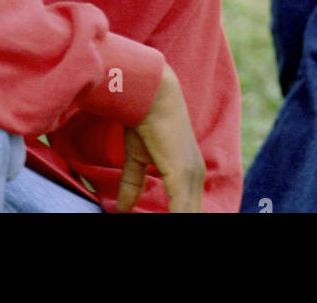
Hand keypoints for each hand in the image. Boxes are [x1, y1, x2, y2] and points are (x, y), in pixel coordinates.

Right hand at [116, 63, 204, 212]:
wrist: (148, 90)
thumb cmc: (143, 117)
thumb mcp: (136, 157)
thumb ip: (132, 183)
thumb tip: (120, 208)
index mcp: (189, 174)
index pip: (188, 213)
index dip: (180, 220)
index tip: (154, 221)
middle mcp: (196, 178)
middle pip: (192, 217)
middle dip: (181, 224)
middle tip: (145, 223)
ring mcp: (192, 178)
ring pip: (189, 217)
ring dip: (179, 224)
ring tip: (149, 226)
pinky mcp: (183, 177)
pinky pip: (182, 214)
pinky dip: (176, 223)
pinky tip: (152, 224)